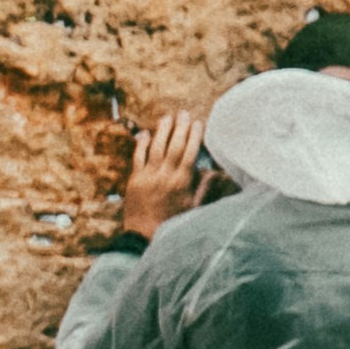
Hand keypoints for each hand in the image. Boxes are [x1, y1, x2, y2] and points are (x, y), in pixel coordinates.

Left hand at [123, 110, 203, 235]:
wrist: (144, 235)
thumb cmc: (172, 222)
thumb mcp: (193, 208)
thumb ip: (204, 188)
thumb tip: (215, 172)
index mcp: (182, 182)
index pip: (190, 153)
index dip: (194, 136)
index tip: (199, 123)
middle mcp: (165, 175)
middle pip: (174, 146)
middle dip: (180, 128)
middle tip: (184, 113)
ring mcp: (147, 176)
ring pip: (155, 148)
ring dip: (162, 131)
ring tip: (167, 117)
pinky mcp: (133, 179)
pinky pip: (137, 157)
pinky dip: (140, 144)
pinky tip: (145, 133)